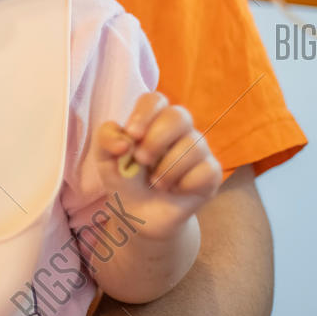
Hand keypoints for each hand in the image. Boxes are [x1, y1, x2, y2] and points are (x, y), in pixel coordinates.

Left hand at [94, 92, 222, 235]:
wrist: (138, 215)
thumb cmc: (124, 179)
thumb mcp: (105, 159)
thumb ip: (106, 139)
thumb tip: (126, 141)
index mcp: (154, 119)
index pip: (155, 100)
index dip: (145, 113)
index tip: (132, 134)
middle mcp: (180, 129)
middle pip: (179, 116)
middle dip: (157, 140)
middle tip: (141, 160)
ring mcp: (198, 149)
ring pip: (194, 145)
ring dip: (168, 169)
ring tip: (156, 183)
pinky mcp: (211, 172)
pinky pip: (207, 170)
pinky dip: (186, 184)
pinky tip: (175, 190)